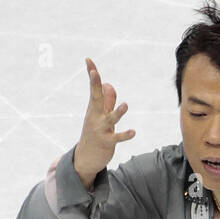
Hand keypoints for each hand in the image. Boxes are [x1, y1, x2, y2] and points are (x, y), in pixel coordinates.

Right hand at [74, 57, 135, 189]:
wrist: (86, 158)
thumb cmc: (94, 133)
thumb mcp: (99, 116)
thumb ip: (107, 101)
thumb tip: (110, 85)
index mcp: (94, 108)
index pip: (93, 88)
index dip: (92, 74)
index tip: (88, 60)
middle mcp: (96, 116)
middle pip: (96, 97)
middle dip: (95, 85)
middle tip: (95, 73)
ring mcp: (101, 129)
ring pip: (110, 118)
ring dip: (118, 112)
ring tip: (125, 105)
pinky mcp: (107, 142)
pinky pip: (117, 137)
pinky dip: (125, 135)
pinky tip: (133, 132)